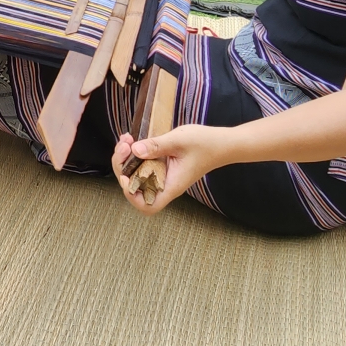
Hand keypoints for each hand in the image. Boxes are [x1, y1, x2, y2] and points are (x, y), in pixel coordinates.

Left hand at [111, 124, 227, 214]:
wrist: (222, 143)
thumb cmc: (205, 144)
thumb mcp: (179, 141)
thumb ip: (156, 146)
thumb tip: (134, 150)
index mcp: (171, 185)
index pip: (147, 205)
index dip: (132, 195)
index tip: (126, 175)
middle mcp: (165, 183)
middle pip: (135, 187)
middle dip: (123, 167)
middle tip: (124, 146)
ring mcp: (162, 175)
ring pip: (136, 174)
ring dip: (126, 158)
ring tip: (127, 140)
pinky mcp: (161, 165)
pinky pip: (142, 164)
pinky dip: (134, 153)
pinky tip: (132, 140)